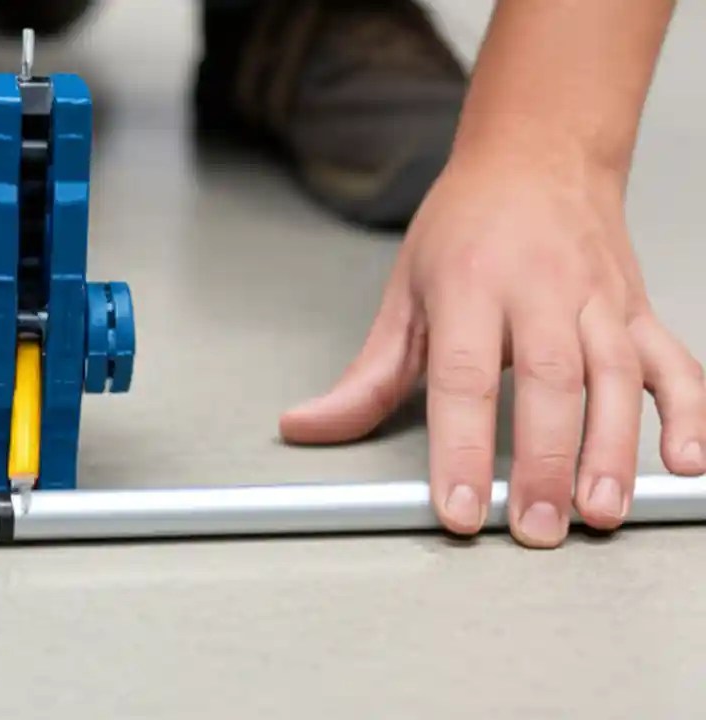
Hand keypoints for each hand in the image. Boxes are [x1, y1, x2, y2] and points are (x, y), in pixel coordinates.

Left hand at [279, 151, 705, 547]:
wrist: (538, 153)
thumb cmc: (468, 226)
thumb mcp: (405, 292)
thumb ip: (367, 375)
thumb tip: (307, 427)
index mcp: (470, 284)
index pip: (462, 377)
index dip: (462, 448)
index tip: (461, 510)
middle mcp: (541, 289)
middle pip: (549, 380)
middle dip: (546, 462)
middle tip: (536, 529)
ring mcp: (599, 299)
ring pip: (617, 376)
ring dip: (613, 450)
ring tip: (598, 514)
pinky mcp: (639, 309)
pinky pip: (676, 362)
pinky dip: (691, 411)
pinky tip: (689, 460)